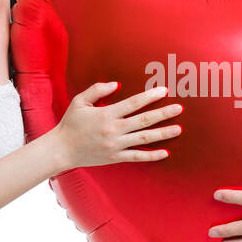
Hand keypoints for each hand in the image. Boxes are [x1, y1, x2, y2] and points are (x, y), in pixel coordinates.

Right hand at [52, 82, 182, 169]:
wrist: (62, 150)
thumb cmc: (70, 123)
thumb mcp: (80, 101)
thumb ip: (97, 90)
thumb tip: (117, 84)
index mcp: (107, 114)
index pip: (134, 103)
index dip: (150, 96)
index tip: (164, 91)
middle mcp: (114, 129)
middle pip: (144, 120)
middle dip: (163, 113)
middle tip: (179, 108)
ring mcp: (116, 145)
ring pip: (144, 138)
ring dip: (163, 134)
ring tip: (178, 129)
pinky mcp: (115, 157)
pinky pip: (137, 157)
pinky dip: (151, 155)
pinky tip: (165, 153)